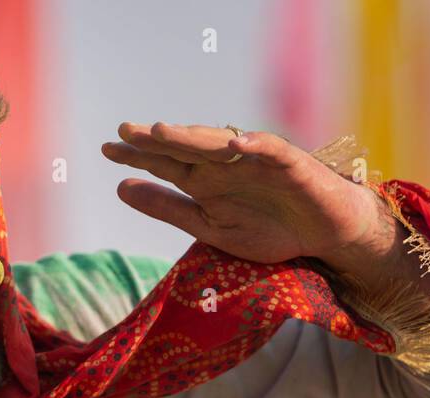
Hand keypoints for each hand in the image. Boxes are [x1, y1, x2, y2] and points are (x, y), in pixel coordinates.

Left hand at [99, 122, 395, 268]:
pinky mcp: (290, 164)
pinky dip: (253, 146)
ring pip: (220, 144)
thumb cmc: (269, 229)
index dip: (138, 156)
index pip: (165, 163)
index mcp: (205, 181)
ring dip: (192, 137)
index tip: (106, 150)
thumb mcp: (209, 227)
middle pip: (186, 148)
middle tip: (125, 131)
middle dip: (157, 139)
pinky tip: (233, 144)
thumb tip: (121, 188)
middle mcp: (225, 165)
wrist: (323, 235)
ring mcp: (256, 161)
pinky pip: (271, 150)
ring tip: (163, 132)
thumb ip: (168, 208)